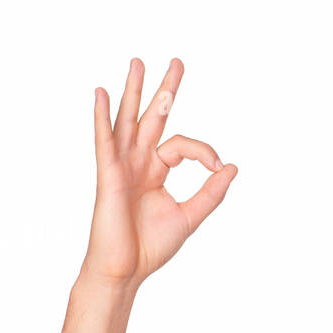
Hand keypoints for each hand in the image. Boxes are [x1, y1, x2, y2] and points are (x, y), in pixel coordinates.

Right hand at [83, 58, 236, 286]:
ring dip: (133, 92)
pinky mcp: (109, 175)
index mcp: (156, 171)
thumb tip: (232, 166)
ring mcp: (122, 166)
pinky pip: (105, 141)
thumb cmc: (150, 247)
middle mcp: (138, 163)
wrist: (126, 270)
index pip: (183, 144)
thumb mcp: (190, 216)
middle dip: (165, 90)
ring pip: (128, 121)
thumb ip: (211, 192)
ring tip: (138, 63)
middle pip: (153, 118)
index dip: (204, 150)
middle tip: (177, 62)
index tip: (219, 166)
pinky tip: (100, 93)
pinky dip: (102, 117)